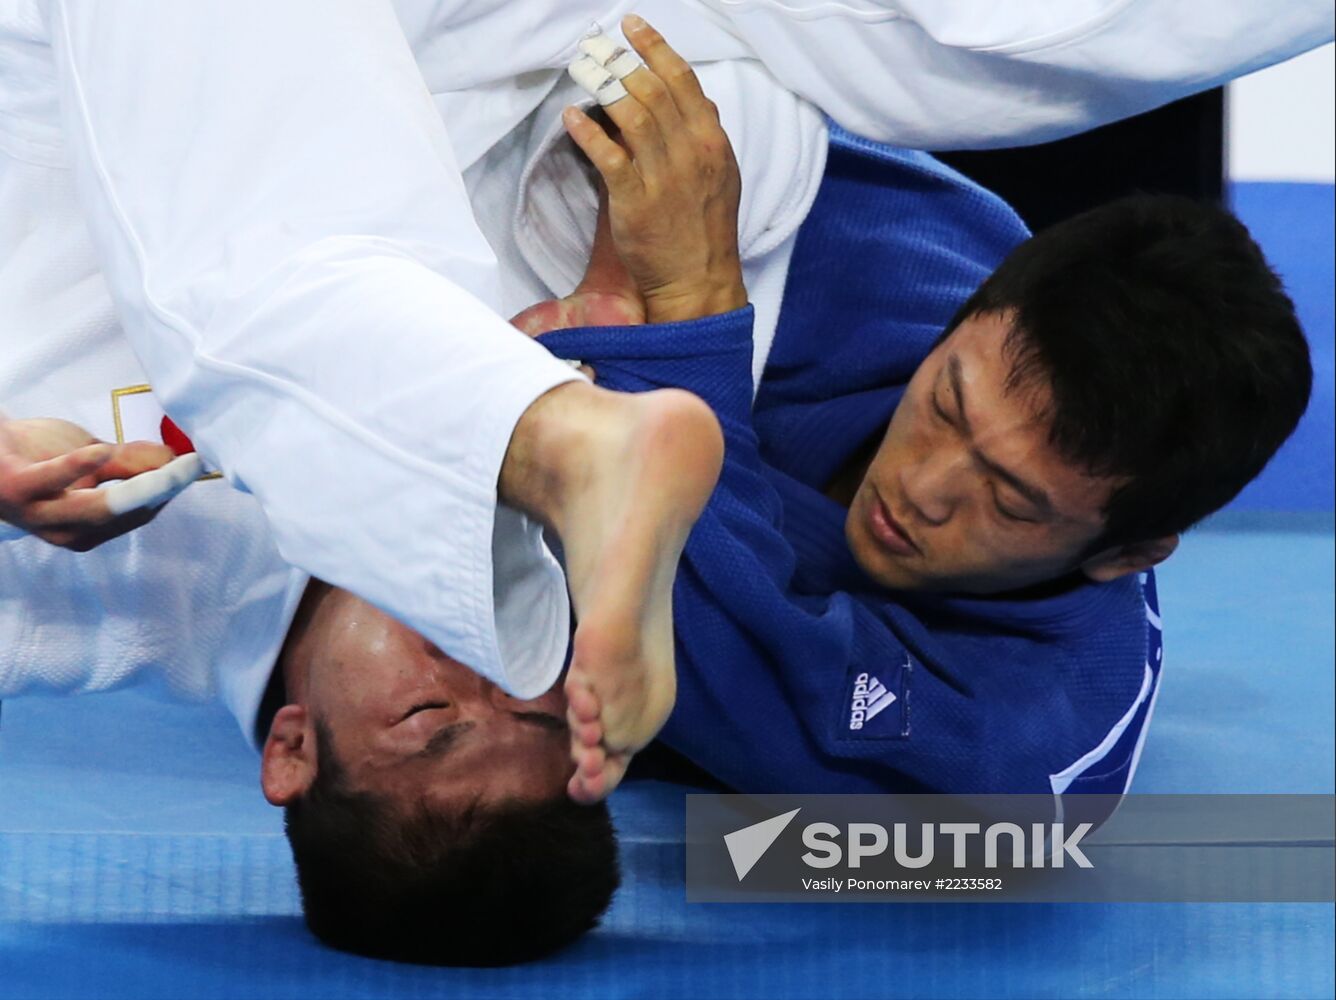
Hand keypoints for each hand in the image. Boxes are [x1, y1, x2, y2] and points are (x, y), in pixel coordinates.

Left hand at [0, 416, 181, 550]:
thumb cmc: (36, 454)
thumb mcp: (91, 456)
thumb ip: (132, 461)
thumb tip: (176, 458)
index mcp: (88, 530)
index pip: (140, 513)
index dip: (169, 490)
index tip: (196, 466)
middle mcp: (66, 532)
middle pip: (124, 515)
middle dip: (161, 492)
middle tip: (190, 467)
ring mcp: (40, 514)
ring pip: (96, 508)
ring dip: (134, 488)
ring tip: (165, 466)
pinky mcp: (18, 488)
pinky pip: (52, 480)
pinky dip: (78, 467)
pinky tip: (99, 450)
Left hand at [563, 15, 746, 324]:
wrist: (698, 280)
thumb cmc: (705, 228)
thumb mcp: (719, 174)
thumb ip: (703, 134)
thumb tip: (691, 98)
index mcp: (711, 142)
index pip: (684, 81)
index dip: (655, 48)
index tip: (632, 26)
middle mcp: (690, 153)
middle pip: (653, 90)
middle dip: (620, 60)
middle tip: (595, 44)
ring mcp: (664, 178)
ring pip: (632, 115)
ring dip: (602, 85)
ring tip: (582, 67)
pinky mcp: (636, 203)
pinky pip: (609, 158)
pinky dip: (588, 133)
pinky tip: (572, 116)